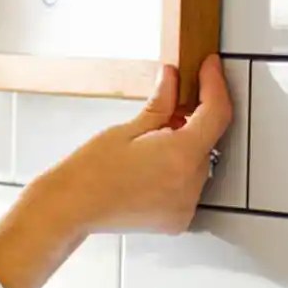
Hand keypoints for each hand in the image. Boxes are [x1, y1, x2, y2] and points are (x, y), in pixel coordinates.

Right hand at [29, 55, 233, 235]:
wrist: (70, 208)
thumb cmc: (89, 171)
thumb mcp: (126, 129)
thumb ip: (160, 104)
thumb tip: (173, 79)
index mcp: (180, 155)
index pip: (216, 112)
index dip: (215, 85)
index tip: (210, 68)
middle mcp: (191, 184)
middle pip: (207, 140)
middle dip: (193, 119)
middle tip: (169, 106)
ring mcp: (186, 205)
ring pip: (198, 163)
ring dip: (184, 147)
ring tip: (149, 144)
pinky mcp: (177, 219)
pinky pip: (188, 186)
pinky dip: (176, 171)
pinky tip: (149, 168)